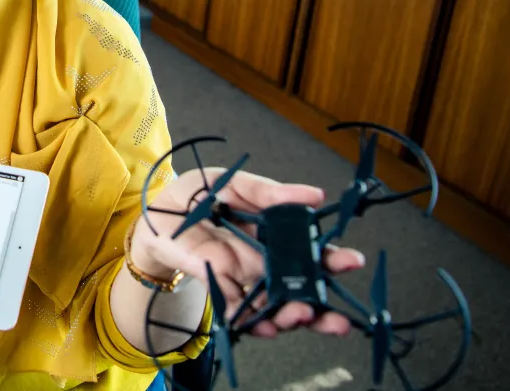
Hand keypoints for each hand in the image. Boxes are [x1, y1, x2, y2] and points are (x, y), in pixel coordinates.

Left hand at [131, 168, 365, 338]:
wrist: (157, 212)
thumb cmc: (197, 195)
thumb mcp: (234, 183)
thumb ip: (270, 192)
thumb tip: (315, 194)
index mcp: (275, 234)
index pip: (312, 252)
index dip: (333, 260)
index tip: (352, 261)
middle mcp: (267, 261)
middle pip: (302, 289)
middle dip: (323, 306)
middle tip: (338, 314)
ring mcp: (245, 279)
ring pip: (276, 306)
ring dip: (292, 317)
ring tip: (299, 314)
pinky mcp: (220, 289)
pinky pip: (241, 313)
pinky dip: (254, 323)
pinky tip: (265, 326)